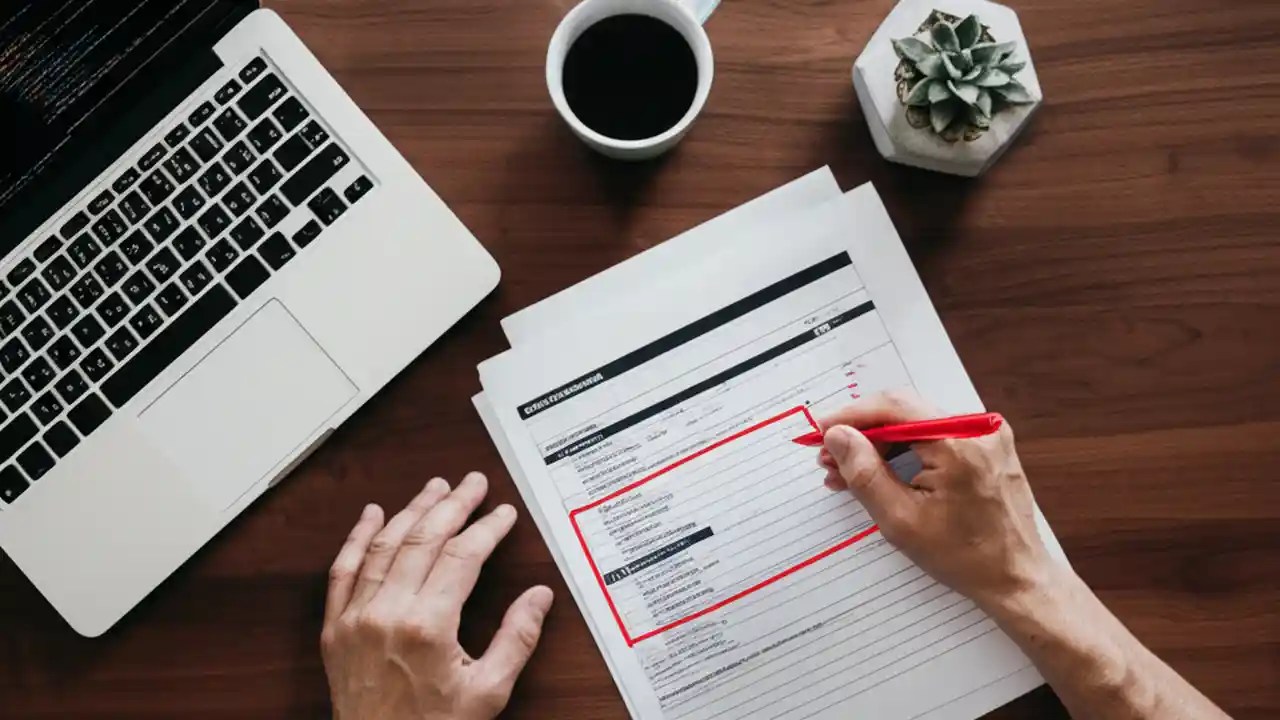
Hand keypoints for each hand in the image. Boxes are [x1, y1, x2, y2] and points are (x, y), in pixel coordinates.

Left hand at [321, 472, 553, 719]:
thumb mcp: (488, 692)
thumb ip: (516, 639)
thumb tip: (539, 596)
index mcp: (428, 626)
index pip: (462, 556)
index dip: (486, 528)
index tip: (503, 513)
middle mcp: (387, 612)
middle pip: (423, 539)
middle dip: (452, 505)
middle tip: (473, 483)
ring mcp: (356, 617)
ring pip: (384, 546)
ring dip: (411, 511)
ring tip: (434, 488)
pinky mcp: (335, 629)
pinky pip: (342, 571)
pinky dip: (356, 538)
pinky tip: (372, 514)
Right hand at [818, 392, 1053, 609]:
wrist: (1017, 578)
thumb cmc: (964, 557)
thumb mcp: (900, 519)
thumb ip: (864, 472)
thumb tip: (837, 435)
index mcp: (957, 443)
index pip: (892, 407)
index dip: (850, 417)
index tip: (820, 431)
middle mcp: (977, 428)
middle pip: (904, 411)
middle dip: (863, 432)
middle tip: (829, 457)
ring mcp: (987, 435)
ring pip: (917, 424)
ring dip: (881, 444)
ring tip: (849, 472)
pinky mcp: (988, 446)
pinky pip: (937, 437)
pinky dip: (907, 451)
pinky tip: (883, 472)